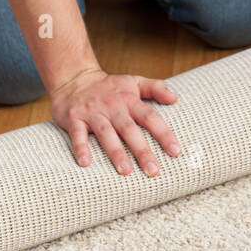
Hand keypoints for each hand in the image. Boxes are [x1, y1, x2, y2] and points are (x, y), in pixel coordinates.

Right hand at [49, 66, 180, 175]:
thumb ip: (155, 87)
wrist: (74, 79)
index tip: (175, 152)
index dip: (163, 134)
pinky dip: (81, 147)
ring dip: (116, 152)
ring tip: (126, 171)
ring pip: (106, 133)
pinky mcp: (75, 119)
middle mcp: (113, 107)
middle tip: (153, 171)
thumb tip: (175, 98)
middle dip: (142, 150)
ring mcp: (94, 113)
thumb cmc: (109, 86)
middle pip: (129, 129)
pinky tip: (85, 163)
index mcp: (129, 100)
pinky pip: (78, 134)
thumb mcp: (133, 81)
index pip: (150, 117)